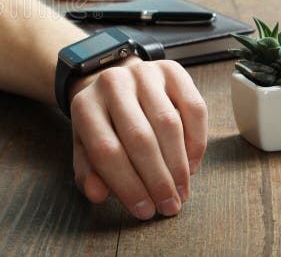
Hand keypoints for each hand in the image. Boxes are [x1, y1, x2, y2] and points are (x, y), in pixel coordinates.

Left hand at [69, 58, 207, 219]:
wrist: (116, 83)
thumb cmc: (103, 124)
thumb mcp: (86, 148)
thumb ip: (88, 173)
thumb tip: (97, 194)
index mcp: (84, 105)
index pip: (106, 150)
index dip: (127, 185)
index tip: (144, 210)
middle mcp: (112, 83)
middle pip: (140, 138)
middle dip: (158, 180)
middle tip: (169, 206)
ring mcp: (143, 73)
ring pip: (168, 124)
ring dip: (179, 166)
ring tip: (181, 191)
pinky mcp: (172, 71)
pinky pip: (194, 108)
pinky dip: (196, 141)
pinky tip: (192, 164)